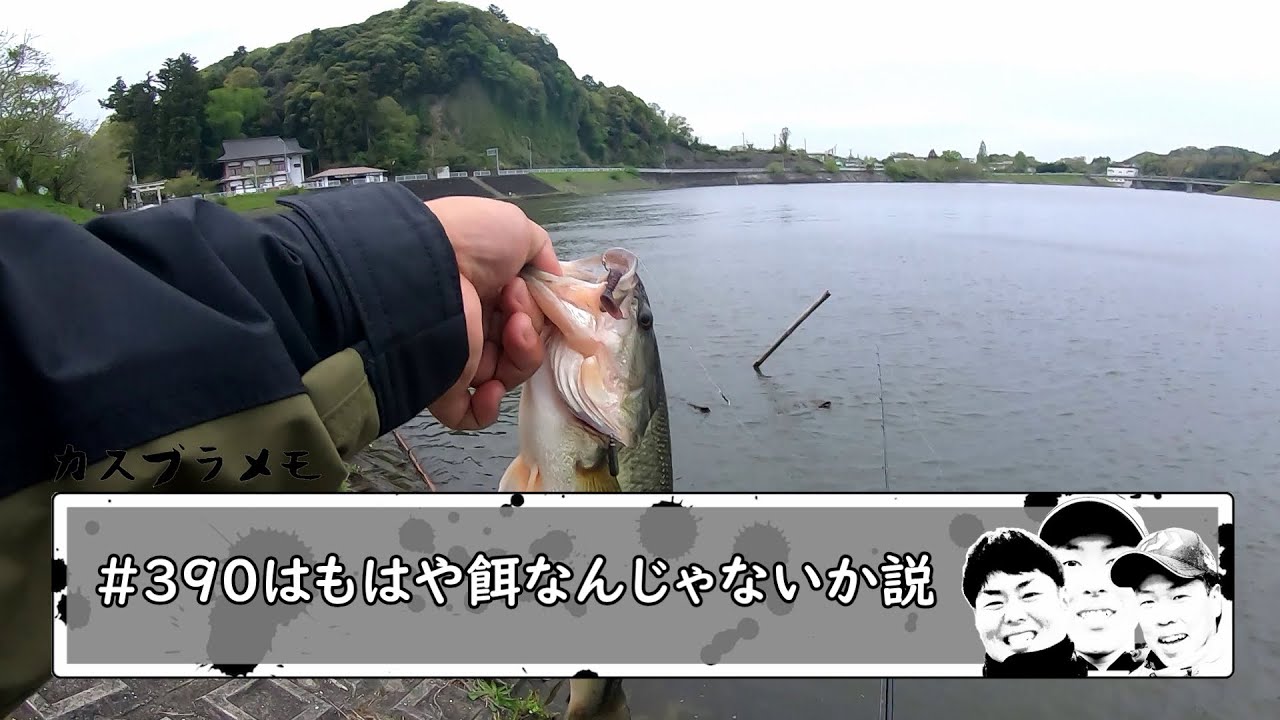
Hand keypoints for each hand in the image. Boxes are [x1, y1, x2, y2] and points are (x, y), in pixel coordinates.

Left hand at [424, 196, 560, 429]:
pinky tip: (493, 388)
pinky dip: (486, 408)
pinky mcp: (444, 383)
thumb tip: (552, 281)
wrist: (427, 261)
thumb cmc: (472, 242)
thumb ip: (542, 255)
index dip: (539, 310)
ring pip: (507, 374)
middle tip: (515, 304)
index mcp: (488, 292)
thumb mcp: (518, 229)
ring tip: (512, 328)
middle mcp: (474, 324)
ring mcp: (460, 355)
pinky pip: (468, 414)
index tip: (533, 290)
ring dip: (522, 356)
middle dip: (531, 328)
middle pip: (521, 346)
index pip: (526, 317)